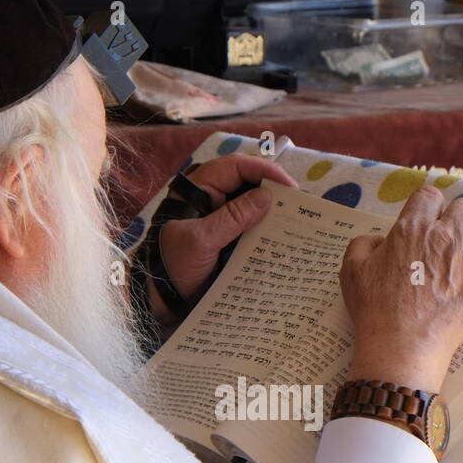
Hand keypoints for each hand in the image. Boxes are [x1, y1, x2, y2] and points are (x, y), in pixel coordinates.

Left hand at [150, 154, 297, 319]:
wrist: (162, 296)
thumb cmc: (174, 264)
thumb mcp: (202, 240)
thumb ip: (232, 218)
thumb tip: (267, 197)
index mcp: (201, 187)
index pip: (237, 166)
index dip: (265, 171)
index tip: (290, 188)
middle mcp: (213, 196)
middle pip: (250, 181)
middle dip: (274, 189)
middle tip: (299, 205)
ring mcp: (222, 215)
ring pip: (253, 202)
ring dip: (273, 210)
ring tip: (297, 220)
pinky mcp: (229, 235)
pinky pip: (251, 224)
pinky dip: (267, 228)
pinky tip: (283, 236)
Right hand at [340, 185, 462, 392]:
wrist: (404, 345)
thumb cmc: (377, 311)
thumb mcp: (352, 270)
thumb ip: (364, 243)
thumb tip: (380, 240)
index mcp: (412, 227)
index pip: (430, 195)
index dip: (429, 208)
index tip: (429, 223)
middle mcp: (445, 234)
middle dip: (456, 220)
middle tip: (448, 243)